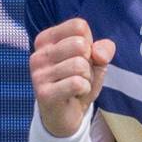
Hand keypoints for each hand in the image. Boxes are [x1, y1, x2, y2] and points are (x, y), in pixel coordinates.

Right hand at [30, 18, 115, 137]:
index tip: (81, 59)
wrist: (66, 116)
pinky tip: (74, 95)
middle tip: (79, 76)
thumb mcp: (96, 61)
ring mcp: (38, 74)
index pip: (79, 26)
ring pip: (80, 65)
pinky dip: (84, 90)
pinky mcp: (43, 93)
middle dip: (89, 63)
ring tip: (76, 86)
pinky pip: (77, 83)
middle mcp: (38, 54)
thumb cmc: (79, 82)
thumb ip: (103, 49)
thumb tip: (98, 54)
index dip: (90, 44)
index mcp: (47, 39)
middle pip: (80, 44)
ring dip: (87, 78)